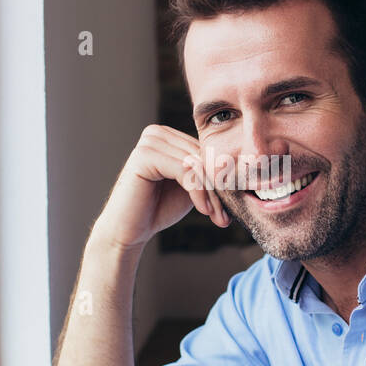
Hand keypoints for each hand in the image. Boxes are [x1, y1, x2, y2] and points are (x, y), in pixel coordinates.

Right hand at [91, 124, 230, 251]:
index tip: (229, 207)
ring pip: (196, 165)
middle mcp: (158, 133)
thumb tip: (237, 167)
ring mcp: (149, 142)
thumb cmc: (158, 209)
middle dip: (217, 189)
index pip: (205, 152)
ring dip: (211, 194)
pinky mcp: (145, 155)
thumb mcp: (189, 187)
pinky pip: (185, 171)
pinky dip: (198, 192)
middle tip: (225, 216)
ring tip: (216, 216)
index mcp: (168, 136)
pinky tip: (203, 210)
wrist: (128, 231)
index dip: (220, 180)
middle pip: (202, 157)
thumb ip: (205, 172)